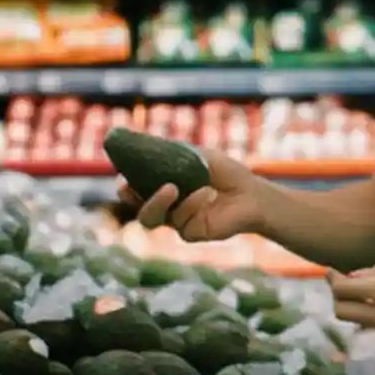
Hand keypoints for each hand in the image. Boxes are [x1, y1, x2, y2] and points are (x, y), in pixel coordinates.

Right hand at [117, 147, 261, 241]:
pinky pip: (181, 223)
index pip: (135, 191)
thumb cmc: (224, 172)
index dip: (125, 187)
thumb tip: (140, 141)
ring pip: (152, 219)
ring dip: (158, 202)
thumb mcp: (195, 156)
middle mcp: (167, 209)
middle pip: (139, 210)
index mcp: (163, 188)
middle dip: (133, 199)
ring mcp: (177, 223)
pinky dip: (191, 205)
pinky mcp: (191, 233)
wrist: (251, 192)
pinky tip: (207, 193)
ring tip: (173, 187)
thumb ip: (169, 152)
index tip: (122, 179)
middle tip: (130, 187)